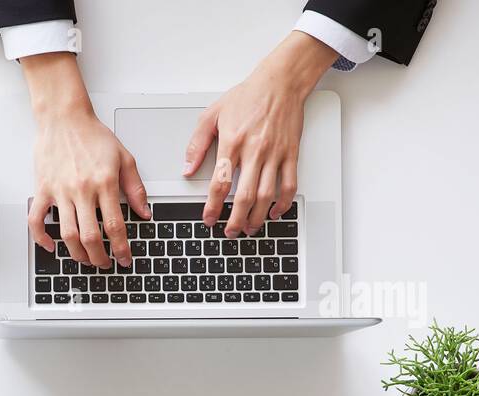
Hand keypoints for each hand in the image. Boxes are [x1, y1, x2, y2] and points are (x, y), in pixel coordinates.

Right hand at [21, 52, 148, 269]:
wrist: (64, 118)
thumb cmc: (92, 136)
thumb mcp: (124, 158)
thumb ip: (136, 188)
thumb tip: (144, 212)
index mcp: (104, 183)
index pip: (114, 226)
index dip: (121, 248)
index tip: (124, 259)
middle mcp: (82, 190)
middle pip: (90, 237)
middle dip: (99, 258)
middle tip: (105, 264)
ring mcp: (60, 192)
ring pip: (67, 234)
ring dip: (77, 254)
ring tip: (85, 259)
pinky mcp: (43, 190)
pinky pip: (37, 220)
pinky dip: (42, 238)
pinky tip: (51, 246)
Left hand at [184, 31, 336, 237]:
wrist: (280, 81)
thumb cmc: (247, 96)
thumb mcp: (212, 115)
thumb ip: (197, 145)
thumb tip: (187, 169)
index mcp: (232, 143)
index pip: (220, 183)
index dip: (213, 207)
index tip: (209, 219)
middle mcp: (255, 151)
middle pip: (244, 196)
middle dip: (236, 220)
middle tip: (229, 232)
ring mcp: (275, 154)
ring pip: (267, 195)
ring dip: (258, 217)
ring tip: (249, 228)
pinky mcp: (291, 153)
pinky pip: (288, 184)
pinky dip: (283, 203)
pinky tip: (275, 212)